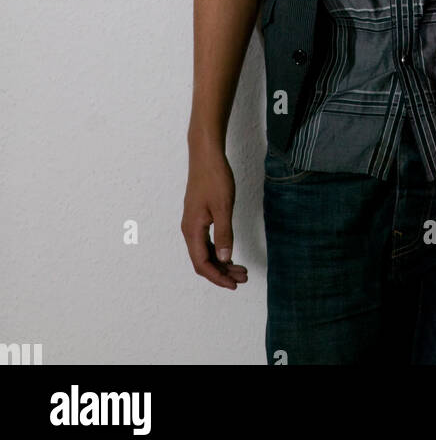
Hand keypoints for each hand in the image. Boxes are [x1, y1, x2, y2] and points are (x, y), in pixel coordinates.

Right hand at [181, 144, 248, 288]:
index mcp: (193, 230)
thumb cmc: (214, 178)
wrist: (205, 155)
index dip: (218, 277)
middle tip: (242, 277)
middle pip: (203, 261)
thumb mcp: (223, 207)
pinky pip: (205, 242)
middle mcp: (189, 230)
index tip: (234, 284)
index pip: (203, 264)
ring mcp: (193, 223)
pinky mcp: (198, 217)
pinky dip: (218, 251)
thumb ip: (224, 234)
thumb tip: (225, 259)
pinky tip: (229, 253)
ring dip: (221, 263)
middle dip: (222, 273)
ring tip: (240, 269)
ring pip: (204, 252)